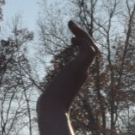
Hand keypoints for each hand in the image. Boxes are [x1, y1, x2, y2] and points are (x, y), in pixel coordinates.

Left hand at [37, 19, 97, 134]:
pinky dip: (83, 40)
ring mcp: (83, 70)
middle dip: (84, 36)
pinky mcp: (79, 68)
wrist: (51, 109)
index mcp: (78, 76)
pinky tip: (72, 37)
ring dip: (84, 35)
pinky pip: (89, 50)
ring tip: (71, 25)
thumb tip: (41, 101)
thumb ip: (51, 93)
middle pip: (92, 50)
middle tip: (72, 25)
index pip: (86, 57)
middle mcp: (83, 72)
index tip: (72, 39)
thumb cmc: (49, 105)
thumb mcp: (51, 94)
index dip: (82, 46)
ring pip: (93, 48)